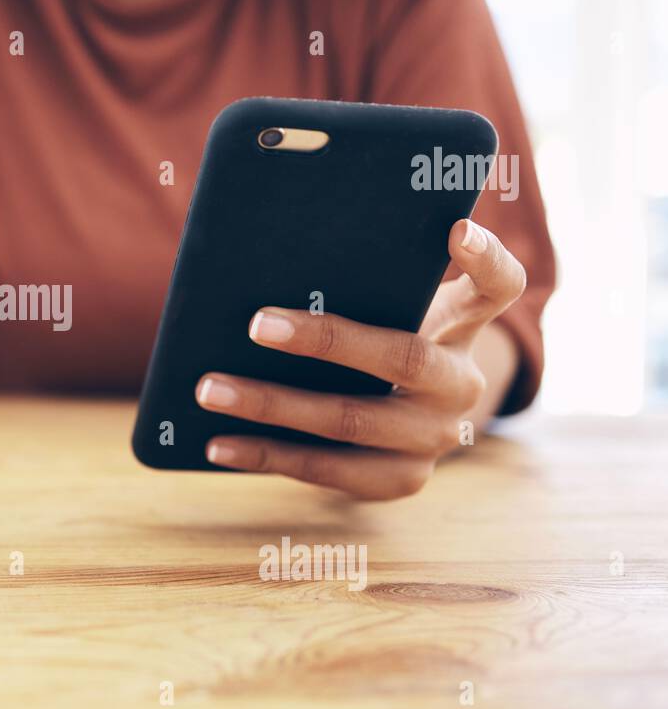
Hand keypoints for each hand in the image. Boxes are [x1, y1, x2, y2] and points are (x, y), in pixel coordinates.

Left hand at [195, 219, 525, 499]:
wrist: (410, 415)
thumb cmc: (382, 333)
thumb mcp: (391, 303)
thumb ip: (364, 277)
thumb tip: (267, 249)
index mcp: (463, 325)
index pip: (499, 286)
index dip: (485, 258)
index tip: (455, 228)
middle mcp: (461, 384)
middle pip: (402, 360)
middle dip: (326, 340)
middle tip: (255, 324)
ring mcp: (434, 440)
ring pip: (351, 422)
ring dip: (273, 407)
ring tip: (210, 390)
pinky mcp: (399, 481)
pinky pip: (327, 471)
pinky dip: (267, 457)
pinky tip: (217, 445)